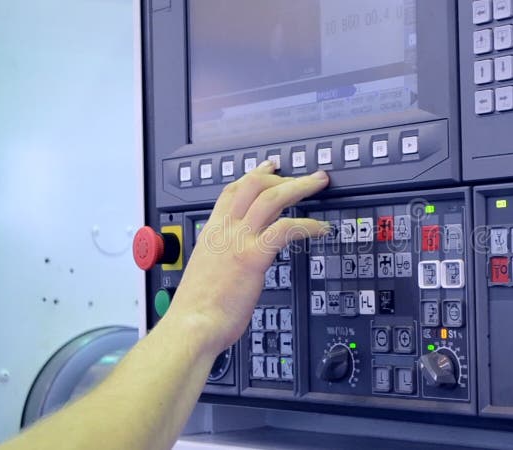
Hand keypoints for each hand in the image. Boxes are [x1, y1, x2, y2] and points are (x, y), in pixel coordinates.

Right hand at [167, 161, 329, 354]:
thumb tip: (235, 261)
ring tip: (319, 185)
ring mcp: (238, 241)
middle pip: (253, 185)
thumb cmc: (198, 309)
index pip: (232, 191)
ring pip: (271, 198)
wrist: (191, 326)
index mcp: (211, 233)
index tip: (270, 168)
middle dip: (283, 176)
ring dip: (300, 187)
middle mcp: (224, 231)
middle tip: (307, 176)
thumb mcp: (207, 272)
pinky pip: (286, 229)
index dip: (254, 175)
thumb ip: (222, 259)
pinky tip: (321, 228)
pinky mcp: (252, 257)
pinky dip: (308, 225)